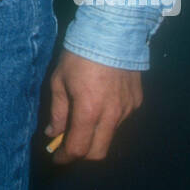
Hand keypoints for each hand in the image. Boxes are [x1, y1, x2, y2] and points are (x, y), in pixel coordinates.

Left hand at [45, 49, 141, 163]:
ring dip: (96, 136)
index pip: (78, 149)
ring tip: (83, 119)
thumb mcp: (59, 81)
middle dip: (82, 155)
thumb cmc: (80, 54)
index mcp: (89, 111)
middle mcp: (112, 116)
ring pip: (111, 136)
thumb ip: (58, 112)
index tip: (56, 157)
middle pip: (98, 153)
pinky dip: (108, 120)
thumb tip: (52, 133)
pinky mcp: (136, 102)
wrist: (113, 31)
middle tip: (69, 145)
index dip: (65, 157)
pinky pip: (121, 120)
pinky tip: (100, 102)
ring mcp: (127, 110)